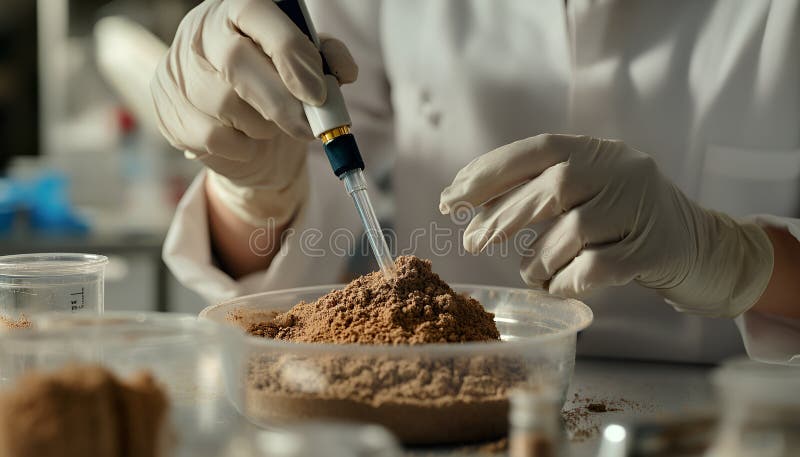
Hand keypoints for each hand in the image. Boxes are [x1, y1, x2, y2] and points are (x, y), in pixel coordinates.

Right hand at [151, 0, 356, 225]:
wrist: (244, 135)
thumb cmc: (279, 89)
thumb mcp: (307, 68)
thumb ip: (328, 61)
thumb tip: (343, 71)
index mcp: (237, 10)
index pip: (256, 12)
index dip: (290, 50)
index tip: (317, 92)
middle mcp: (201, 32)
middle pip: (236, 60)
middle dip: (280, 100)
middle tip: (307, 127)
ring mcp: (178, 70)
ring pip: (224, 102)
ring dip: (261, 125)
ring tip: (269, 125)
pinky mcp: (167, 110)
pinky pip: (212, 136)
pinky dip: (241, 146)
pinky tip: (245, 140)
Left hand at [440, 134, 773, 316]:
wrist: (706, 250)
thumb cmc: (629, 223)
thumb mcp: (591, 191)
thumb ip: (543, 190)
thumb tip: (473, 209)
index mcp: (599, 150)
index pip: (536, 149)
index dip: (489, 172)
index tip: (452, 198)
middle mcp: (622, 171)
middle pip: (552, 188)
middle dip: (501, 217)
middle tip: (470, 242)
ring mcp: (641, 209)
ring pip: (572, 231)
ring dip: (537, 258)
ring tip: (530, 272)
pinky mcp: (654, 252)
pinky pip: (595, 269)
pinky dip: (565, 282)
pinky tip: (557, 287)